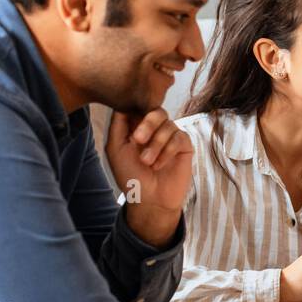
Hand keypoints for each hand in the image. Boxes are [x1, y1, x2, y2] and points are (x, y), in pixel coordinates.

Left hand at [106, 109, 193, 246]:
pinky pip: (179, 138)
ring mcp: (171, 136)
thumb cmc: (130, 175)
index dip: (136, 110)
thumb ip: (118, 124)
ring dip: (156, 145)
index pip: (140, 107)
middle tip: (138, 140)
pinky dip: (167, 152)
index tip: (130, 124)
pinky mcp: (185, 146)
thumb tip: (123, 102)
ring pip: (168, 125)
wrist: (150, 199)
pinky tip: (159, 165)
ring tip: (147, 162)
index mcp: (138, 127)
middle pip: (157, 110)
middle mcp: (156, 129)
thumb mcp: (115, 149)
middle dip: (147, 124)